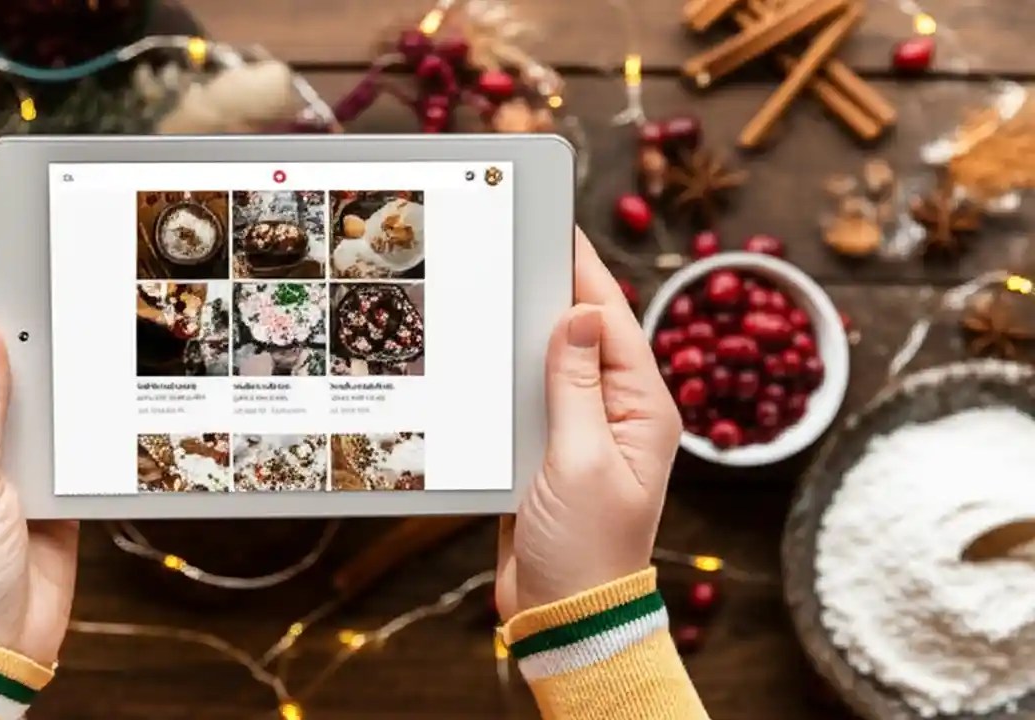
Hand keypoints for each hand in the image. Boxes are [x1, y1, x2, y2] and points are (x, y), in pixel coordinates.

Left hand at [0, 242, 78, 666]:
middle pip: (0, 361)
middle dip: (21, 314)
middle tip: (49, 265)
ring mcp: (16, 458)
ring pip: (41, 391)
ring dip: (59, 356)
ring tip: (83, 307)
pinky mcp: (54, 480)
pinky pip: (72, 429)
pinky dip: (87, 403)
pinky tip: (106, 376)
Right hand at [496, 229, 680, 619]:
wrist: (566, 618)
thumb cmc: (587, 548)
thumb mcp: (581, 460)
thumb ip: (577, 386)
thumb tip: (581, 314)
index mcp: (642, 408)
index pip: (613, 321)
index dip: (585, 271)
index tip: (557, 226)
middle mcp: (616, 413)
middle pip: (583, 335)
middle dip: (552, 291)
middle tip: (514, 243)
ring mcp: (582, 433)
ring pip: (552, 364)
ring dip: (524, 332)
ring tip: (492, 286)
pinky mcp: (549, 454)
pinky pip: (529, 400)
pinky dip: (506, 375)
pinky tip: (479, 355)